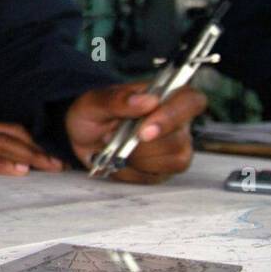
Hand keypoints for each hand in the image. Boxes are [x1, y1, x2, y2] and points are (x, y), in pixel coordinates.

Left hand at [65, 82, 206, 183]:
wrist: (79, 140)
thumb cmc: (92, 115)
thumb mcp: (94, 102)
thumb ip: (118, 99)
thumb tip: (148, 101)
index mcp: (165, 96)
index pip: (191, 101)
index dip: (172, 117)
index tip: (144, 131)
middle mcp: (176, 122)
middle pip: (180, 139)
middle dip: (142, 146)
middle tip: (112, 138)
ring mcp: (174, 147)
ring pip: (173, 160)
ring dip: (137, 158)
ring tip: (114, 147)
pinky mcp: (165, 169)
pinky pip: (157, 176)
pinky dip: (132, 171)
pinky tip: (119, 160)